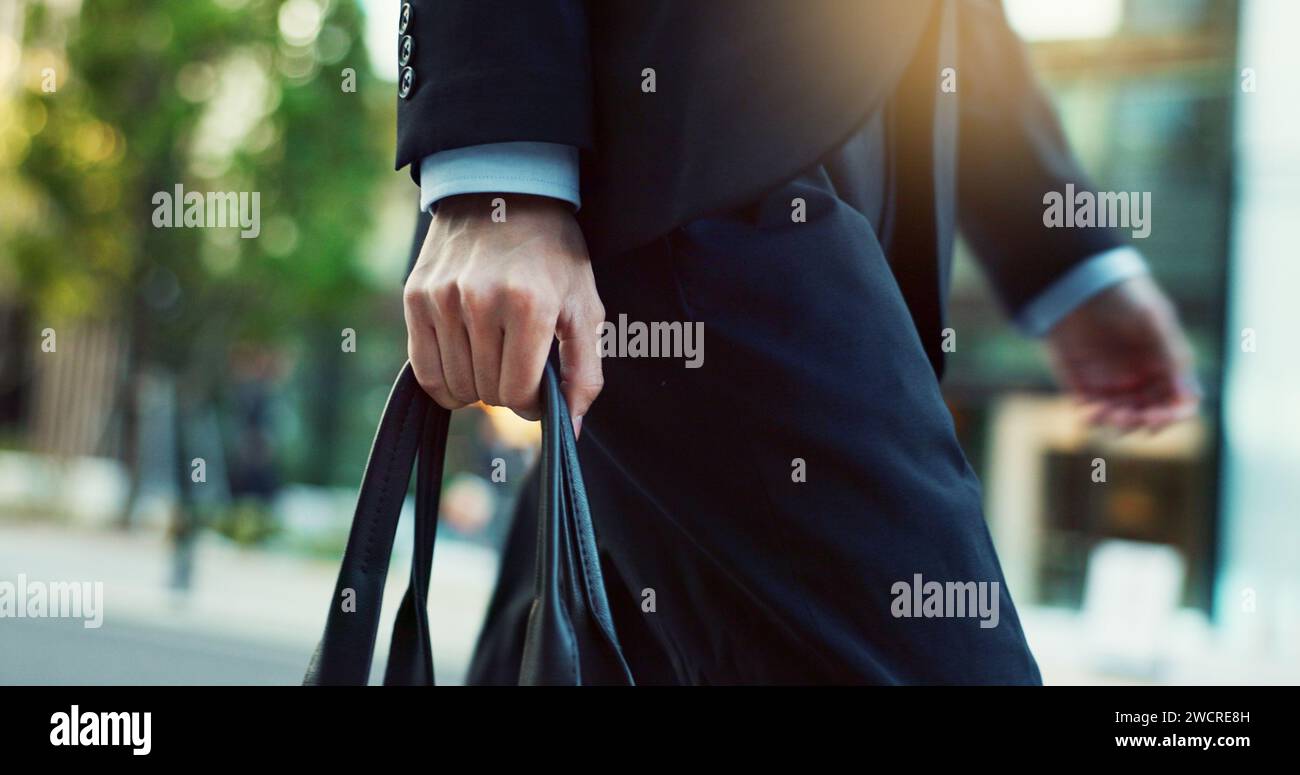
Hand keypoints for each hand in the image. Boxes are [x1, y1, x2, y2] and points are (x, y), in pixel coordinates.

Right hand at [404, 194, 603, 429]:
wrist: (504, 190)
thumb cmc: (553, 253)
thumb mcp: (585, 306)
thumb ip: (585, 371)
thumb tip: (572, 429)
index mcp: (528, 305)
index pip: (518, 394)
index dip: (532, 405)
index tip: (539, 390)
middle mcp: (480, 301)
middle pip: (486, 393)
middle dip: (507, 392)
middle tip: (519, 365)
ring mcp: (442, 298)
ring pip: (455, 386)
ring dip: (477, 386)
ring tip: (494, 357)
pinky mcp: (415, 296)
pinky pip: (423, 370)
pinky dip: (445, 382)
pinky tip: (465, 363)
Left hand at [1044, 274, 1199, 431]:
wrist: (1079, 282)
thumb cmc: (1123, 296)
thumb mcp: (1152, 321)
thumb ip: (1170, 356)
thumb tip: (1189, 397)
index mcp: (1165, 364)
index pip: (1178, 400)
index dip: (1174, 415)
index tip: (1163, 418)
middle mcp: (1141, 378)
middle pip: (1150, 414)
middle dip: (1144, 421)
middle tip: (1133, 418)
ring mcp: (1112, 382)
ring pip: (1121, 416)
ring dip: (1118, 423)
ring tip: (1110, 415)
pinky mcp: (1083, 382)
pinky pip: (1091, 409)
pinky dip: (1092, 417)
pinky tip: (1089, 414)